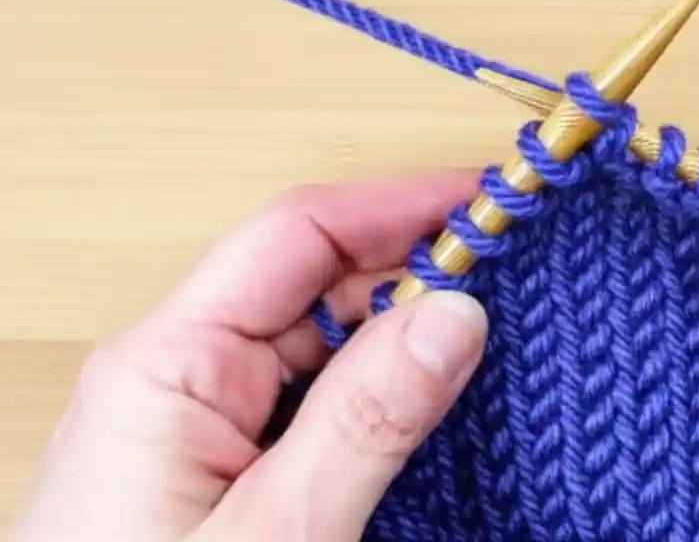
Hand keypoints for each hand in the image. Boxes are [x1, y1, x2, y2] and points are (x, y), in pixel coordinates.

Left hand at [12, 173, 488, 541]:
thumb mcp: (279, 535)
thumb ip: (368, 419)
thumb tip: (454, 313)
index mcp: (167, 366)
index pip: (298, 237)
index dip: (398, 207)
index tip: (491, 204)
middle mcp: (177, 378)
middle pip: (311, 284)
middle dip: (412, 271)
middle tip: (516, 281)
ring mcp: (196, 427)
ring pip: (318, 347)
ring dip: (401, 338)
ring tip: (496, 345)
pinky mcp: (219, 475)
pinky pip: (309, 406)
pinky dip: (377, 399)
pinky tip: (435, 413)